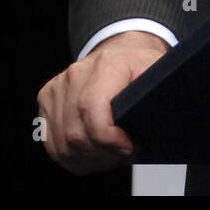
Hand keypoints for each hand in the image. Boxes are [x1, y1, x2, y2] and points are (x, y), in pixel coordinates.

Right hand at [37, 31, 168, 172]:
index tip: (129, 148)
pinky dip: (72, 157)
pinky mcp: (46, 101)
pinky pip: (51, 143)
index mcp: (106, 65)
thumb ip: (159, 89)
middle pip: (77, 133)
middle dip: (103, 154)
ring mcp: (57, 88)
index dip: (109, 138)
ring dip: (88, 159)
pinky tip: (92, 156)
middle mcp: (76, 75)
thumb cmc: (139, 63)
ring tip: (111, 157)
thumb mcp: (157, 70)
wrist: (121, 50)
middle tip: (124, 156)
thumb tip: (162, 115)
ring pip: (63, 143)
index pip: (93, 108)